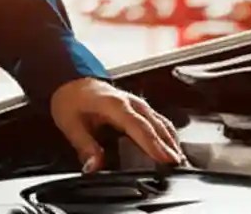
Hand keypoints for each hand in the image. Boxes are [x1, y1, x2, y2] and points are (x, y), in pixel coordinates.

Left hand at [50, 78, 183, 172]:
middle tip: (179, 170)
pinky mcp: (141, 109)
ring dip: (172, 143)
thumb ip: (84, 147)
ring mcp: (139, 105)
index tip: (166, 160)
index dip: (154, 144)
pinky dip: (168, 137)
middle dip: (169, 147)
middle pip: (157, 126)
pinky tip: (171, 151)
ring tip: (180, 165)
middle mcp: (131, 103)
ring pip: (162, 124)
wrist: (71, 80)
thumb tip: (94, 166)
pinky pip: (160, 123)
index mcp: (114, 104)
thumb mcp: (70, 125)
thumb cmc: (71, 100)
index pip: (139, 126)